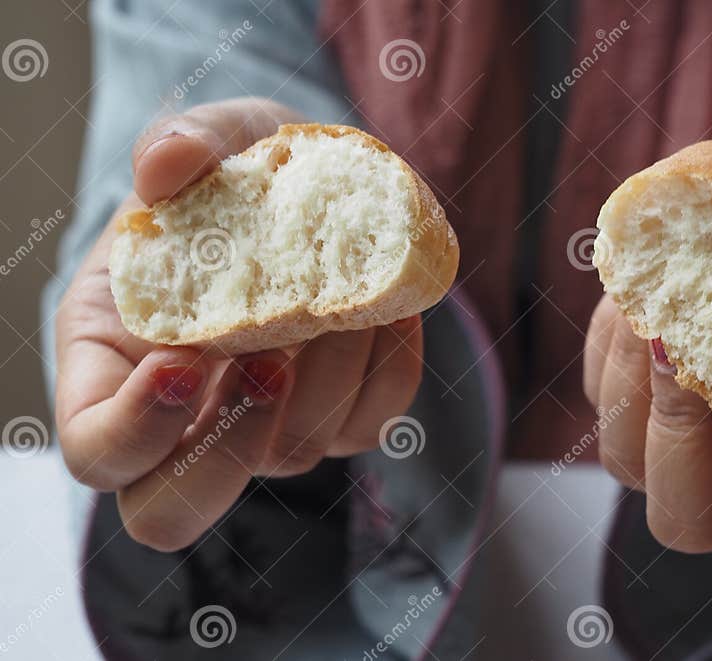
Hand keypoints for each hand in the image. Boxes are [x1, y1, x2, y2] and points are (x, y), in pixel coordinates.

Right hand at [55, 98, 422, 550]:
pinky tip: (394, 314)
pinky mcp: (338, 412)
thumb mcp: (209, 140)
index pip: (98, 451)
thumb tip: (168, 164)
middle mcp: (186, 414)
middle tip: (271, 361)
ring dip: (328, 385)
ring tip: (348, 306)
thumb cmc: (238, 172)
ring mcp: (265, 423)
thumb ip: (180, 143)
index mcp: (112, 363)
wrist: (312, 187)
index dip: (134, 430)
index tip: (183, 358)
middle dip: (228, 450)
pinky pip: (366, 426)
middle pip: (174, 512)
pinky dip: (388, 374)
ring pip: (292, 457)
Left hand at [584, 155, 711, 594]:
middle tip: (680, 350)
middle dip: (671, 438)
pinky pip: (600, 394)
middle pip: (682, 518)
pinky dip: (608, 347)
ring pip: (625, 462)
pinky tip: (638, 290)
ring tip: (651, 311)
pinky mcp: (644, 391)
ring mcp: (689, 439)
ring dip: (626, 392)